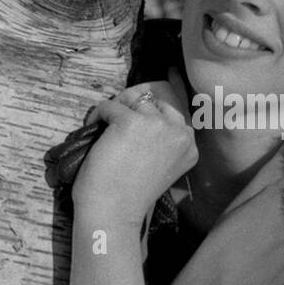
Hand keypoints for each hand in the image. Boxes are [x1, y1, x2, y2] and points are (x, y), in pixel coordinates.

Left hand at [70, 73, 196, 225]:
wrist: (113, 214)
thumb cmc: (129, 194)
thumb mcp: (159, 164)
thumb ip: (162, 139)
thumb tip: (145, 104)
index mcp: (190, 145)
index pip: (182, 104)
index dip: (173, 85)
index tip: (173, 70)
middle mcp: (181, 132)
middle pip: (156, 96)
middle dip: (134, 100)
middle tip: (115, 115)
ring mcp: (158, 125)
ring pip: (132, 100)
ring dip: (113, 109)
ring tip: (102, 128)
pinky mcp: (132, 122)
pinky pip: (109, 105)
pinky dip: (97, 115)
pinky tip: (93, 130)